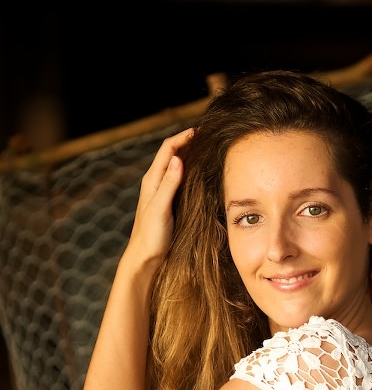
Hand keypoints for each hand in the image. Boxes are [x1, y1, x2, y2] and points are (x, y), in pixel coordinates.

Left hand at [126, 127, 194, 264]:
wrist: (144, 258)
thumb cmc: (151, 236)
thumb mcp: (160, 208)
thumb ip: (168, 184)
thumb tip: (179, 159)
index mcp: (152, 180)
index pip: (168, 149)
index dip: (183, 137)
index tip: (200, 131)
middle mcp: (156, 183)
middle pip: (172, 155)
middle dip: (188, 143)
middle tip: (208, 138)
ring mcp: (162, 193)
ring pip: (177, 168)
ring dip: (190, 157)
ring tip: (207, 153)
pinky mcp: (169, 204)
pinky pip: (180, 182)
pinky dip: (191, 174)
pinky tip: (202, 178)